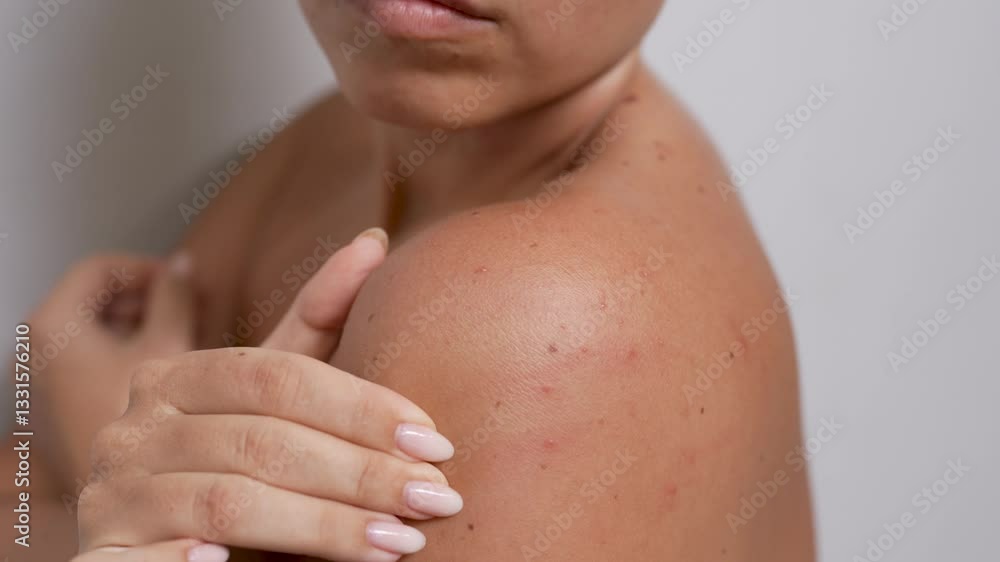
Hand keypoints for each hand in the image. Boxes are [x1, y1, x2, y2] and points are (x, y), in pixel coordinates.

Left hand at [29, 253, 196, 492]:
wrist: (116, 497)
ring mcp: (42, 377)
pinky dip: (121, 354)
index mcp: (53, 325)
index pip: (100, 268)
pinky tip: (158, 375)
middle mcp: (35, 348)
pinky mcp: (54, 401)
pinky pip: (88, 359)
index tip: (180, 282)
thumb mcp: (168, 346)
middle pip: (93, 297)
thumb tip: (182, 267)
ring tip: (177, 343)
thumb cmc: (137, 426)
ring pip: (92, 330)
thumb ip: (176, 298)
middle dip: (143, 299)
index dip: (146, 269)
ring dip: (136, 327)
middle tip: (185, 310)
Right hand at [78, 229, 462, 561]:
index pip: (278, 377)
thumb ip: (317, 322)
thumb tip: (375, 240)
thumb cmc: (232, 458)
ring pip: (231, 502)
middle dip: (362, 473)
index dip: (362, 407)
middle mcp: (134, 428)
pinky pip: (154, 558)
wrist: (161, 537)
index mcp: (177, 376)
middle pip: (263, 439)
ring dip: (325, 526)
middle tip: (435, 497)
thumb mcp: (273, 391)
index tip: (434, 441)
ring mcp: (112, 493)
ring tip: (398, 543)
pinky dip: (201, 560)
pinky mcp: (100, 553)